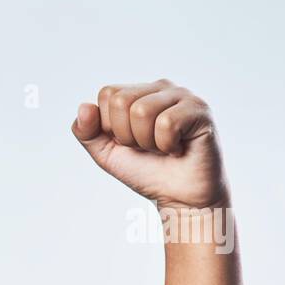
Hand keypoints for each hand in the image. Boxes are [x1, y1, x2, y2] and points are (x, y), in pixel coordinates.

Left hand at [72, 79, 227, 210]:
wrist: (179, 197)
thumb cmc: (145, 171)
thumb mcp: (106, 153)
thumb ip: (86, 132)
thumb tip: (84, 106)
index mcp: (137, 93)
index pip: (108, 94)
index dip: (111, 126)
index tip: (129, 142)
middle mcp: (160, 88)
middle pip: (121, 101)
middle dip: (127, 135)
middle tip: (147, 147)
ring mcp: (182, 95)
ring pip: (141, 111)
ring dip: (147, 142)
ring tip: (162, 148)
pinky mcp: (199, 110)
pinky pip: (166, 123)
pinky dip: (166, 145)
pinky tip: (178, 149)